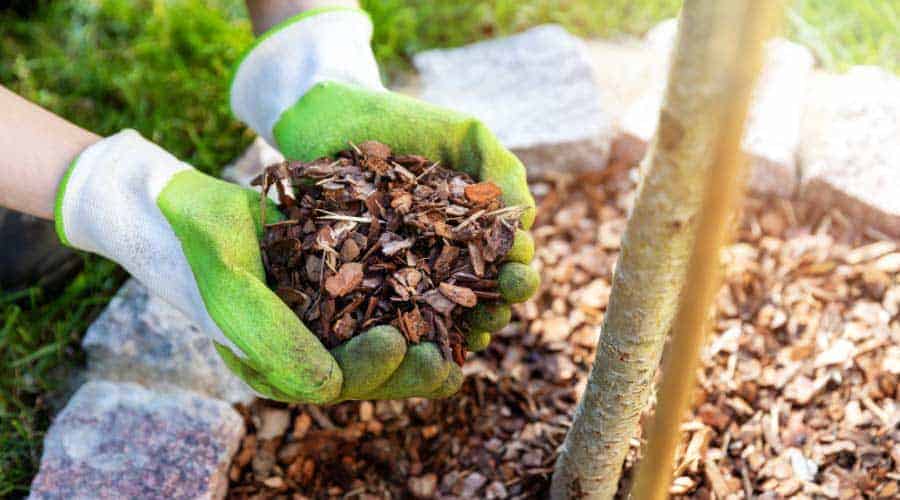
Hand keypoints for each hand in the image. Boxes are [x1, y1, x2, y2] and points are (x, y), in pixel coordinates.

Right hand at [56, 130, 464, 402]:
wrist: (193, 208)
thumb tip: (329, 389)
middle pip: (369, 371)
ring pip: (382, 341)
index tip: (399, 341)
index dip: (371, 368)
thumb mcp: (233, 289)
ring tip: (464, 338)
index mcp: (277, 366)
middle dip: (410, 369)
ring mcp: (325, 321)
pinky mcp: (341, 289)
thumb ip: (273, 339)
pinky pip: (383, 304)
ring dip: (423, 342)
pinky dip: (417, 302)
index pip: (333, 382)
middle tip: (446, 358)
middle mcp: (306, 350)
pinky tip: (452, 294)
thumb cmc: (205, 246)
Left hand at [230, 8, 539, 399]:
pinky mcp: (363, 282)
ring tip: (469, 335)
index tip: (517, 271)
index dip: (517, 272)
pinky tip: (419, 340)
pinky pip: (388, 313)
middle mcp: (444, 258)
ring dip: (461, 330)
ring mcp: (404, 273)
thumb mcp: (465, 135)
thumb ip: (502, 169)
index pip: (507, 262)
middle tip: (499, 307)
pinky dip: (407, 330)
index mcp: (474, 230)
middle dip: (496, 306)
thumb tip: (527, 218)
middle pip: (480, 297)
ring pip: (441, 315)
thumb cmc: (405, 124)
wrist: (333, 118)